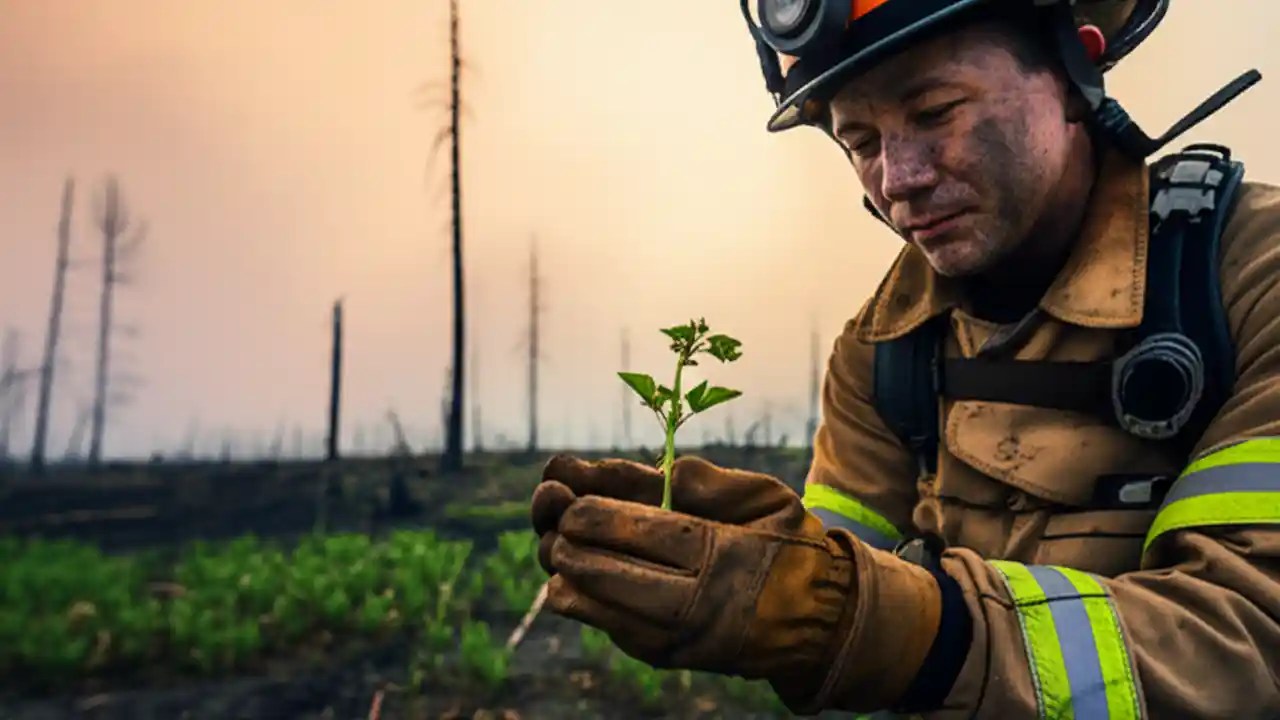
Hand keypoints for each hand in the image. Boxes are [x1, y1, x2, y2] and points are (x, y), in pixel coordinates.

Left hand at [530, 454, 862, 706]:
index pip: (644, 532)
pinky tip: (567, 582)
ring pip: (603, 609)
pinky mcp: (669, 657)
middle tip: (553, 516)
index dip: (597, 513)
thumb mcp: (769, 499)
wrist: (822, 623)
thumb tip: (664, 471)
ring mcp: (680, 638)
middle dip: (571, 542)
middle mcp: (697, 604)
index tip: (567, 493)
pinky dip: (585, 605)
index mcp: (722, 555)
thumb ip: (714, 483)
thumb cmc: (792, 548)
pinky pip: (614, 632)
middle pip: (612, 573)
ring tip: (554, 546)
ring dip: (568, 576)